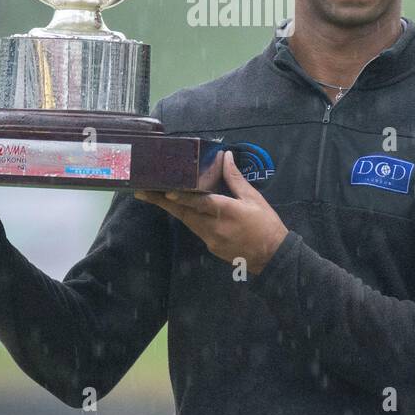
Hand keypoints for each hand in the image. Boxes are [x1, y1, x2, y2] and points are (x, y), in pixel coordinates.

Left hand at [134, 150, 287, 274]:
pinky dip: (188, 217)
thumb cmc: (266, 224)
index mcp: (227, 212)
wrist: (273, 257)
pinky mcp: (211, 247)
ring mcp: (211, 240)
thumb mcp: (254, 199)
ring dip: (172, 209)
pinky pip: (196, 229)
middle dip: (162, 202)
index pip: (200, 203)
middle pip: (184, 214)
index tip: (164, 191)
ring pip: (187, 221)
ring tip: (154, 197)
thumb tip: (226, 157)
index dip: (181, 198)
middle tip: (141, 192)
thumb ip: (236, 179)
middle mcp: (214, 227)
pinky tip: (181, 209)